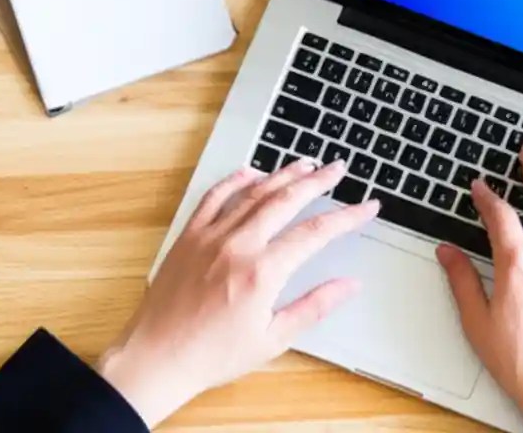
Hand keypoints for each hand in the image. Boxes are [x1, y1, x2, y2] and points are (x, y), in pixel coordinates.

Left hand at [96, 160, 377, 427]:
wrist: (156, 358)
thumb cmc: (212, 355)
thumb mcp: (273, 338)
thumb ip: (314, 306)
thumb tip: (349, 285)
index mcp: (262, 273)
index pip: (315, 233)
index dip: (347, 217)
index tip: (367, 206)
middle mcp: (237, 246)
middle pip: (286, 200)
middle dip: (317, 180)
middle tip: (338, 168)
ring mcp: (210, 237)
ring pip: (253, 192)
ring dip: (282, 174)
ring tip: (305, 164)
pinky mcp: (188, 237)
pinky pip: (214, 198)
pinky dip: (234, 181)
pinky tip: (251, 172)